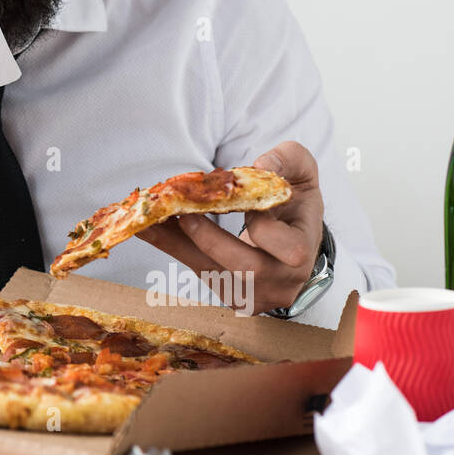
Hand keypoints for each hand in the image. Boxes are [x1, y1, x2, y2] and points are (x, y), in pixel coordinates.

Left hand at [135, 141, 324, 314]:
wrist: (294, 235)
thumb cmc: (295, 200)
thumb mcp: (301, 172)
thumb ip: (287, 159)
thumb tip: (261, 164)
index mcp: (305, 252)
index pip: (290, 250)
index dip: (263, 229)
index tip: (243, 203)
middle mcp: (283, 282)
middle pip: (245, 268)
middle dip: (209, 240)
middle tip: (180, 212)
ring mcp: (256, 295)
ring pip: (212, 272)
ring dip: (176, 243)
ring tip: (147, 219)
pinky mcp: (230, 295)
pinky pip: (197, 271)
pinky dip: (173, 247)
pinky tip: (150, 228)